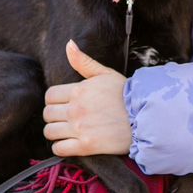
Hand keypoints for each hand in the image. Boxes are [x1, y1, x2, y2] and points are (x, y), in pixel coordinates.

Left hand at [43, 40, 131, 156]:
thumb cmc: (126, 95)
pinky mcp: (86, 146)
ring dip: (55, 132)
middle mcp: (76, 109)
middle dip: (54, 116)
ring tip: (66, 131)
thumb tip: (69, 44)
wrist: (145, 118)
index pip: (50, 96)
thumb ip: (84, 61)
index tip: (62, 104)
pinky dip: (60, 147)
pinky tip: (69, 144)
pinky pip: (59, 149)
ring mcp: (80, 128)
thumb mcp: (106, 74)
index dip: (54, 100)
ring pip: (50, 131)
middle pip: (47, 114)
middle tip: (65, 118)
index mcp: (79, 90)